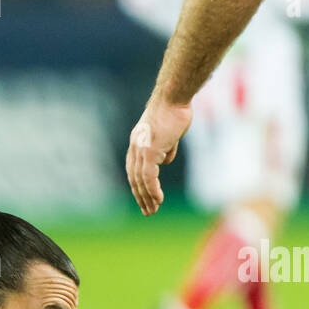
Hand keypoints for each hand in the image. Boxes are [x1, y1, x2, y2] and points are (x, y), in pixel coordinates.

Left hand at [125, 98, 192, 215]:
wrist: (174, 97)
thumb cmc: (175, 111)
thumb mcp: (169, 134)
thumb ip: (165, 148)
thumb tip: (164, 161)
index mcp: (137, 143)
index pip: (133, 170)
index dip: (138, 186)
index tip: (144, 198)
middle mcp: (135, 147)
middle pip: (134, 178)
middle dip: (140, 196)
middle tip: (148, 211)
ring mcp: (141, 149)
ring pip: (140, 180)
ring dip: (147, 197)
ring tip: (152, 210)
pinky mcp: (150, 150)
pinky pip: (149, 176)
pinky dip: (152, 190)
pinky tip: (157, 199)